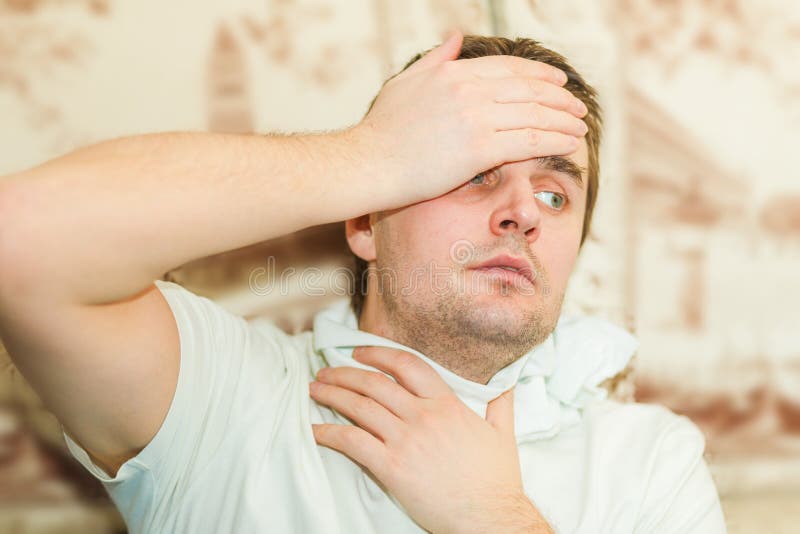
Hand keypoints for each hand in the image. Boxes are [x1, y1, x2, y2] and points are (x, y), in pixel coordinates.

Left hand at [310, 346, 550, 532]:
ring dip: (332, 395)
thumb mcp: (503, 434)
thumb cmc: (497, 480)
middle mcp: (424, 416)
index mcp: (447, 404)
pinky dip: (330, 433)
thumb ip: (501, 403)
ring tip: (315, 390)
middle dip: (345, 373)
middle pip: (375, 382)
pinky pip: (353, 442)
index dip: (378, 353)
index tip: (359, 351)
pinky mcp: (393, 467)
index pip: (407, 364)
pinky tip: (314, 430)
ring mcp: (407, 441)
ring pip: (360, 407)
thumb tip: (508, 381)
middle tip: (325, 371)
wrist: (491, 517)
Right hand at [354, 30, 588, 209]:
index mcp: (453, 72)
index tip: (559, 81)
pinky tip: (569, 143)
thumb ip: (436, 59)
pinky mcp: (478, 149)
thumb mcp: (406, 83)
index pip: (509, 69)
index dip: (539, 74)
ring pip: (533, 114)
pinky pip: (528, 141)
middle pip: (528, 89)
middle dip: (559, 97)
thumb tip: (457, 37)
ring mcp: (474, 118)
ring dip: (563, 120)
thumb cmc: (381, 130)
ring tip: (580, 126)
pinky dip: (554, 140)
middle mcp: (467, 90)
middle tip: (577, 106)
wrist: (368, 164)